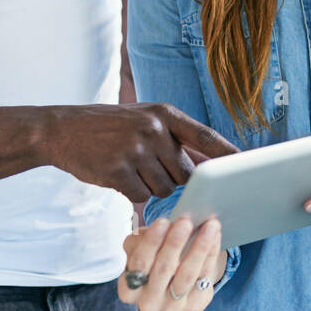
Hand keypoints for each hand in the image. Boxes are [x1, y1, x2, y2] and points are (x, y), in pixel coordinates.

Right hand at [41, 102, 236, 202]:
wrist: (63, 130)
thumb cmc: (111, 128)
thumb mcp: (146, 121)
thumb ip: (176, 140)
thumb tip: (209, 166)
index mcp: (164, 114)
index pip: (205, 136)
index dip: (227, 153)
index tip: (248, 165)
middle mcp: (153, 129)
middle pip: (185, 173)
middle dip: (174, 178)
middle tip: (150, 166)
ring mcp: (134, 150)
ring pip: (164, 188)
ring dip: (151, 186)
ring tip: (131, 167)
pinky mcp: (116, 170)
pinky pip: (140, 196)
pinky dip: (132, 192)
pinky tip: (117, 175)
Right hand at [118, 215, 224, 310]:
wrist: (173, 276)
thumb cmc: (152, 257)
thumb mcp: (140, 247)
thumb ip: (142, 238)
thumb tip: (162, 226)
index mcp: (128, 290)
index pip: (139, 264)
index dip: (151, 242)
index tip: (163, 221)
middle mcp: (148, 303)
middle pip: (163, 269)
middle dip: (175, 243)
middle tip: (186, 221)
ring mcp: (172, 308)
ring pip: (187, 275)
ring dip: (199, 248)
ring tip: (209, 225)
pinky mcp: (194, 305)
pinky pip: (205, 277)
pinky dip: (211, 253)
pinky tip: (215, 235)